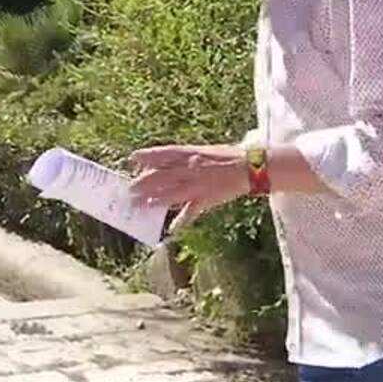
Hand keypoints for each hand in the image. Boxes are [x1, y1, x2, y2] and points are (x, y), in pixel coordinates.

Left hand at [128, 144, 248, 234]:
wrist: (252, 166)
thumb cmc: (228, 157)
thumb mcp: (204, 152)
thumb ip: (185, 159)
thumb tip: (166, 166)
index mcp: (191, 153)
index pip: (165, 153)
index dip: (148, 156)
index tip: (133, 158)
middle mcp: (192, 168)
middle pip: (162, 176)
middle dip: (144, 183)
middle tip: (130, 189)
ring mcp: (198, 184)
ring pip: (171, 193)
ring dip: (155, 200)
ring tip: (141, 205)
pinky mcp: (207, 199)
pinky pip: (191, 211)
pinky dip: (181, 221)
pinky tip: (171, 229)